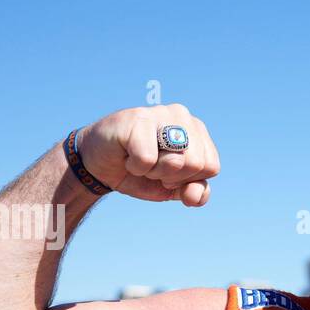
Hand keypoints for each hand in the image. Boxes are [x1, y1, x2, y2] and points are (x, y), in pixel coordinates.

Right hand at [78, 104, 220, 206]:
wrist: (97, 165)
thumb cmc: (138, 173)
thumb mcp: (171, 188)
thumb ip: (194, 193)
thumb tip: (194, 196)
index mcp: (197, 131)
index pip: (211, 167)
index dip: (188, 180)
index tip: (167, 173)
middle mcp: (182, 116)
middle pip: (197, 165)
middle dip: (171, 176)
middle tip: (151, 165)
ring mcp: (160, 113)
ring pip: (178, 161)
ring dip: (154, 172)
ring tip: (140, 159)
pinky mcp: (137, 118)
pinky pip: (148, 159)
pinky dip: (135, 167)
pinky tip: (126, 153)